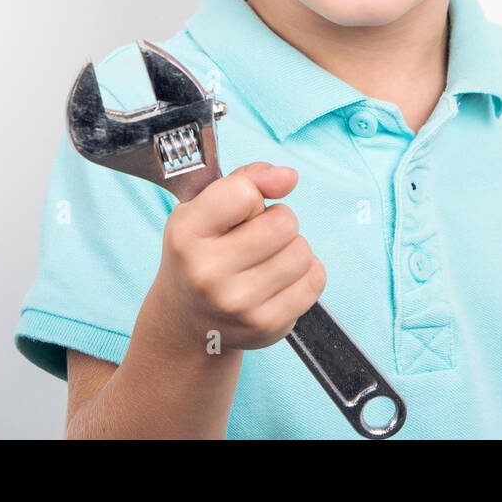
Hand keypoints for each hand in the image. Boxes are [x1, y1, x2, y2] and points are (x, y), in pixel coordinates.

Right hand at [149, 162, 326, 353]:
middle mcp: (207, 272)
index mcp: (186, 234)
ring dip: (291, 248)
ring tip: (265, 259)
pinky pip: (315, 278)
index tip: (238, 210)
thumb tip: (289, 177)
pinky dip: (304, 273)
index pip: (244, 193)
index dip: (250, 196)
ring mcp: (238, 303)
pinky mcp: (266, 324)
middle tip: (255, 237)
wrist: (185, 321)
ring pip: (303, 251)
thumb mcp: (204, 207)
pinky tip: (277, 280)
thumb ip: (247, 179)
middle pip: (284, 222)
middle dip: (277, 221)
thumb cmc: (199, 252)